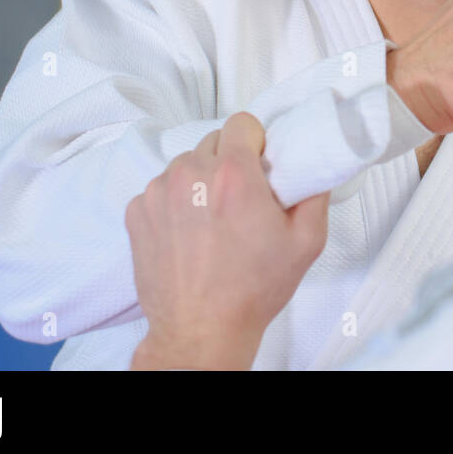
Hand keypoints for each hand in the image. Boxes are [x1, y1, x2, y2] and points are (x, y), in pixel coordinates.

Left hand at [126, 112, 329, 369]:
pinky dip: (175, 202)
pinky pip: (161, 188)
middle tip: (241, 200)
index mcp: (233, 176)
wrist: (201, 330)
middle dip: (230, 163)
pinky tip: (189, 232)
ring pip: (186, 164)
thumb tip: (312, 168)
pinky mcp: (137, 212)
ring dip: (200, 181)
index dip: (256, 143)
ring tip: (212, 220)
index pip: (242, 123)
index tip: (260, 166)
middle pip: (214, 142)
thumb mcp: (307, 242)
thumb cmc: (250, 291)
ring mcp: (158, 193)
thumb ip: (315, 194)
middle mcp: (191, 176)